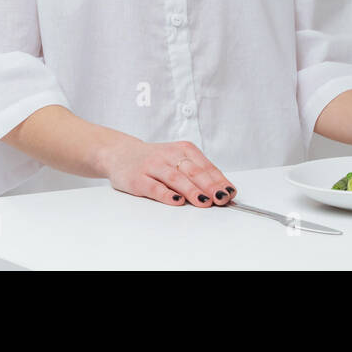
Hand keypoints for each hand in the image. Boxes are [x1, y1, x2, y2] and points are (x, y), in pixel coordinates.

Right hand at [101, 137, 238, 207]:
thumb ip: (197, 173)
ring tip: (205, 201)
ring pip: (176, 178)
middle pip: (194, 172)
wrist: (121, 153)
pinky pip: (154, 187)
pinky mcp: (138, 179)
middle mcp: (170, 156)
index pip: (207, 167)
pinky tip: (177, 201)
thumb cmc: (155, 160)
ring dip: (192, 191)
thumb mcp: (178, 159)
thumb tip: (220, 191)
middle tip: (222, 198)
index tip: (230, 192)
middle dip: (211, 186)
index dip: (220, 180)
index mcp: (184, 150)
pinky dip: (166, 194)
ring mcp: (153, 166)